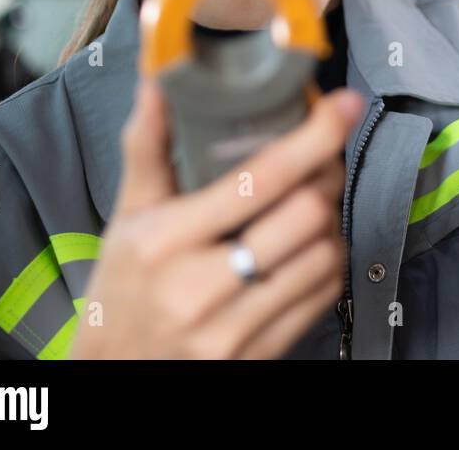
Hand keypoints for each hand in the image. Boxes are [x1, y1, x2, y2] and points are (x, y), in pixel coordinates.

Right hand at [69, 78, 360, 358]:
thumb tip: (157, 80)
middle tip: (320, 162)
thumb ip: (148, 147)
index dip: (314, 135)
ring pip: (324, 254)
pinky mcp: (261, 352)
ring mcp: (233, 327)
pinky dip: (328, 261)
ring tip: (309, 208)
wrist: (116, 377)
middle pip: (306, 213)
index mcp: (165, 241)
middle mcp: (200, 287)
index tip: (342, 105)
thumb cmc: (123, 289)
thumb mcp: (126, 218)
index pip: (261, 178)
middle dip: (324, 179)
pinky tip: (307, 249)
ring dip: (329, 222)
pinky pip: (323, 294)